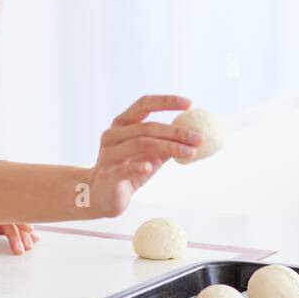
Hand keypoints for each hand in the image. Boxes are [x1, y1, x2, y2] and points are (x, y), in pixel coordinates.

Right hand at [85, 94, 201, 218]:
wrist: (100, 196)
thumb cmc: (127, 170)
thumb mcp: (149, 155)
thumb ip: (166, 144)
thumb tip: (194, 135)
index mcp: (122, 124)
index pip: (144, 104)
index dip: (166, 101)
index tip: (189, 104)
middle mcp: (113, 135)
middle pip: (147, 127)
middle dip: (176, 132)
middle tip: (199, 138)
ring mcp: (108, 154)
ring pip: (140, 144)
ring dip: (169, 147)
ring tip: (190, 153)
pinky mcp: (107, 175)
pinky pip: (123, 169)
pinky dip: (136, 167)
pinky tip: (149, 167)